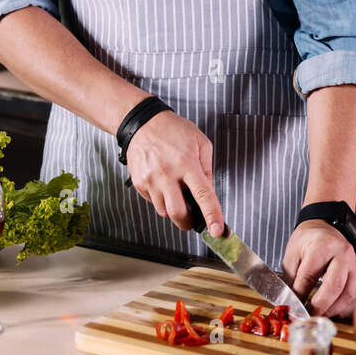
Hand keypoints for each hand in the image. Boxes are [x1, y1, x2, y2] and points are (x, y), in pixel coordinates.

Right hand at [125, 110, 224, 236]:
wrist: (143, 123)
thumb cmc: (173, 130)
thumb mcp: (201, 143)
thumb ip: (207, 169)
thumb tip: (209, 192)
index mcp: (187, 163)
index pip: (203, 195)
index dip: (212, 216)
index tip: (217, 231)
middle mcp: (167, 174)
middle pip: (178, 213)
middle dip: (188, 223)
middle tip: (193, 220)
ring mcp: (150, 180)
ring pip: (164, 211)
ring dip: (174, 209)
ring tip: (176, 192)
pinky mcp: (139, 183)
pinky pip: (152, 202)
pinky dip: (161, 199)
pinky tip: (163, 184)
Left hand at [281, 220, 355, 318]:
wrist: (325, 226)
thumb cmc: (308, 240)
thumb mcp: (292, 253)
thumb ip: (291, 278)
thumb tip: (290, 302)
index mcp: (322, 246)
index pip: (309, 276)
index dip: (299, 295)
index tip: (292, 307)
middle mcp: (342, 254)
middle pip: (334, 286)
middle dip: (320, 306)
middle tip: (308, 316)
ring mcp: (353, 264)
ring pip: (348, 294)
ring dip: (333, 310)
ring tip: (319, 316)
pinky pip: (354, 296)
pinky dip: (343, 308)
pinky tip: (332, 311)